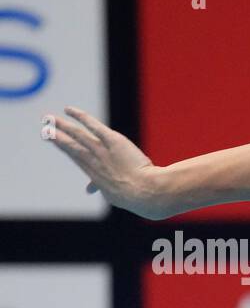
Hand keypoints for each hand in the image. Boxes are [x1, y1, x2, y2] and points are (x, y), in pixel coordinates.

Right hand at [45, 106, 167, 218]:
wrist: (146, 192)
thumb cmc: (137, 198)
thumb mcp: (116, 197)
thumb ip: (103, 189)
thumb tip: (90, 189)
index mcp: (96, 177)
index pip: (79, 160)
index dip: (67, 150)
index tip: (58, 143)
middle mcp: (95, 163)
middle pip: (72, 148)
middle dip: (58, 138)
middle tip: (46, 131)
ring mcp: (102, 152)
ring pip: (78, 136)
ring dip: (63, 126)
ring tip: (50, 118)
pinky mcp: (112, 141)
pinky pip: (93, 126)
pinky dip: (80, 116)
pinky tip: (69, 110)